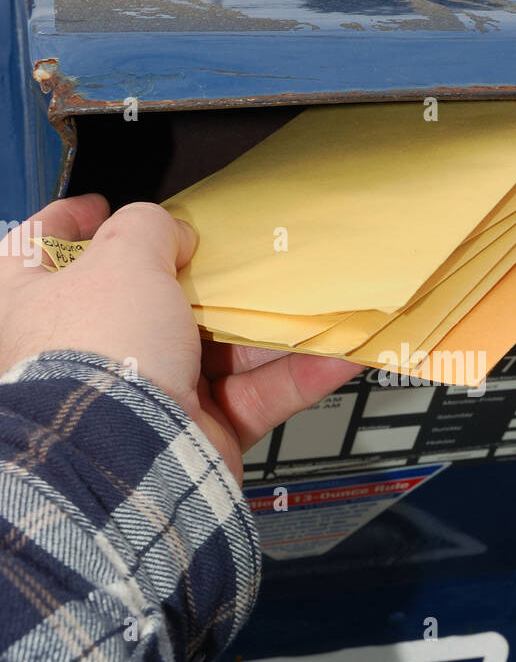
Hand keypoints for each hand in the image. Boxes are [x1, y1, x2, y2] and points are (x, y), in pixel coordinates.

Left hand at [0, 195, 360, 485]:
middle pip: (149, 300)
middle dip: (199, 276)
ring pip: (216, 348)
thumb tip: (171, 230)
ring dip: (266, 324)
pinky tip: (333, 353)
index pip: (41, 249)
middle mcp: (88, 352)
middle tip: (231, 251)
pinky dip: (296, 375)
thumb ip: (148, 227)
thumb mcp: (121, 258)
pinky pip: (254, 395)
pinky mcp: (198, 430)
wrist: (129, 456)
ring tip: (308, 296)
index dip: (73, 221)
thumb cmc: (99, 356)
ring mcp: (145, 394)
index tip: (104, 204)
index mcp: (36, 305)